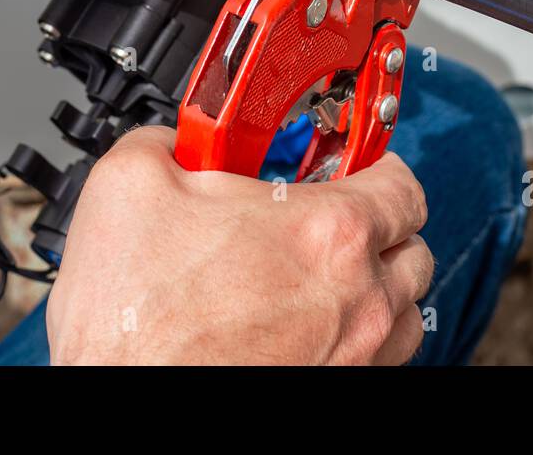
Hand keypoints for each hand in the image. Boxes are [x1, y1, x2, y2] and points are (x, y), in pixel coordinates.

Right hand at [45, 126, 433, 364]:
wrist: (119, 390)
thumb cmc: (132, 320)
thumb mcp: (129, 183)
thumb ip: (172, 139)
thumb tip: (180, 139)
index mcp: (328, 232)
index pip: (403, 185)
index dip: (377, 167)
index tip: (352, 168)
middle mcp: (360, 299)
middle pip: (413, 249)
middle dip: (378, 228)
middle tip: (328, 220)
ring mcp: (354, 356)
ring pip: (404, 311)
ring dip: (375, 287)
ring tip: (323, 277)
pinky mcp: (337, 393)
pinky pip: (379, 360)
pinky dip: (358, 338)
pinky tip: (311, 326)